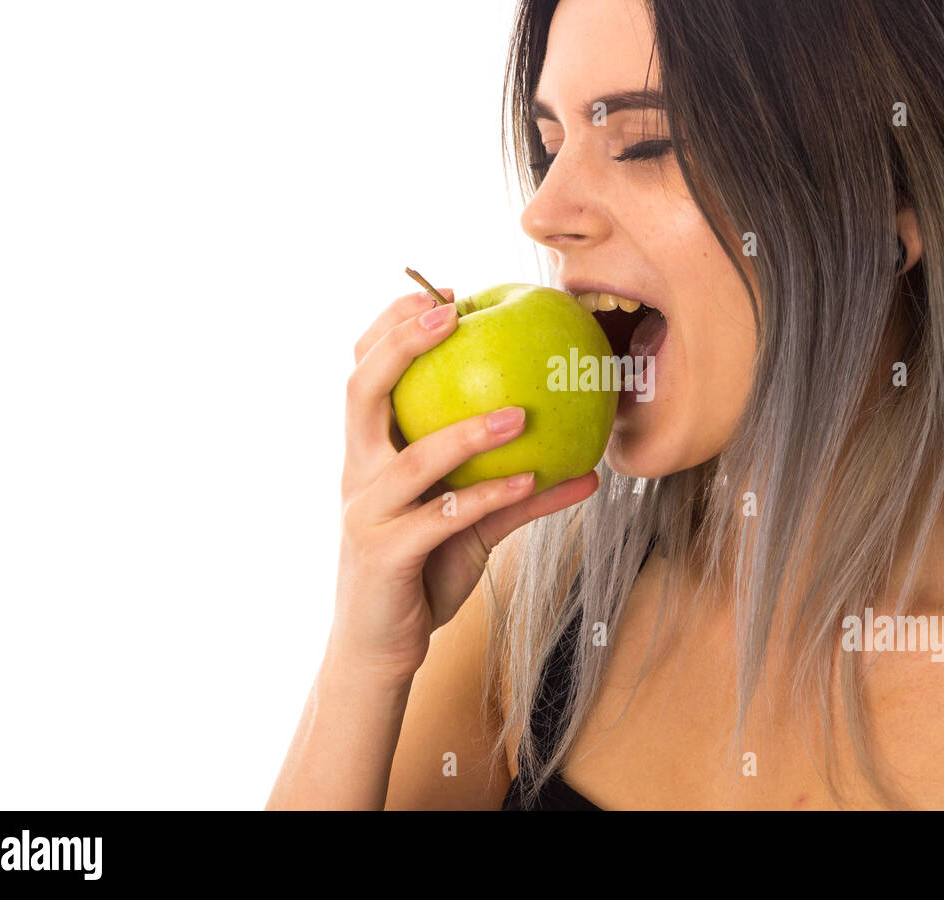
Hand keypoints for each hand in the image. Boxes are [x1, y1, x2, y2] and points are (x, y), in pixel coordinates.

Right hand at [326, 289, 598, 680]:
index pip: (363, 373)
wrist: (378, 649)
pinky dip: (490, 495)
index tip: (443, 294)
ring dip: (466, 430)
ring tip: (520, 412)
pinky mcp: (386, 555)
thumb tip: (585, 467)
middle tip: (452, 314)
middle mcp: (357, 474)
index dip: (391, 328)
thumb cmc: (422, 573)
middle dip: (400, 345)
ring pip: (410, 459)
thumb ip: (517, 492)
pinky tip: (533, 478)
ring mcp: (367, 514)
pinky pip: (444, 518)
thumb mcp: (470, 525)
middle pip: (361, 392)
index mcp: (368, 454)